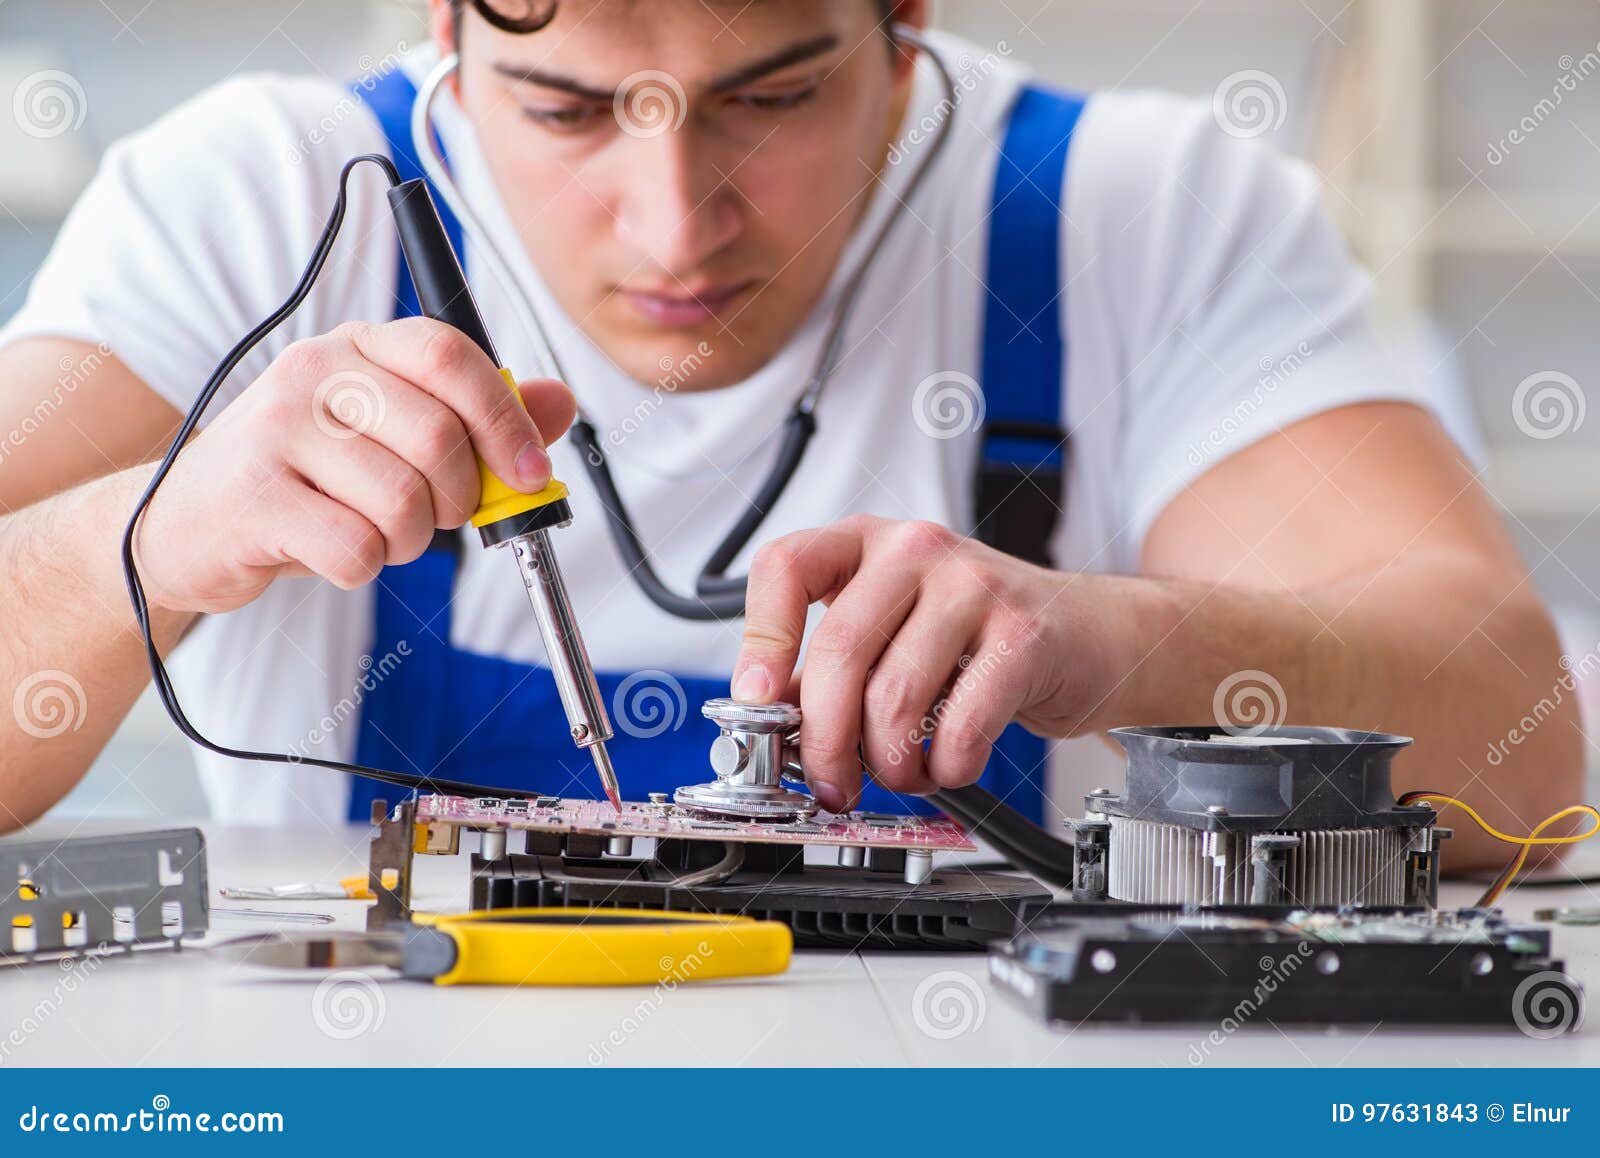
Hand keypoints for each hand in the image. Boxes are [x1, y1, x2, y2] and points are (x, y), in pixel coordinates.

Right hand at [135, 317, 575, 613]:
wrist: (187, 521)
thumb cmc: (304, 476)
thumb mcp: (389, 432)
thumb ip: (476, 416)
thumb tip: (558, 401)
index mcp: (358, 345)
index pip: (451, 356)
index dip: (507, 420)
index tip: (530, 472)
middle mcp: (314, 372)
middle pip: (439, 438)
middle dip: (462, 498)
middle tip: (441, 515)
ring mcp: (276, 431)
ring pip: (404, 502)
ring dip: (411, 541)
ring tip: (377, 533)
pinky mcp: (253, 497)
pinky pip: (358, 548)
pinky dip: (365, 567)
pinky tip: (333, 551)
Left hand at [732, 515, 1113, 810]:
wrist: (1091, 633)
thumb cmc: (979, 637)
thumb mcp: (894, 630)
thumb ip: (834, 668)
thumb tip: (773, 728)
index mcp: (868, 542)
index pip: (787, 567)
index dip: (762, 641)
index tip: (759, 702)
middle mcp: (915, 549)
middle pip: (838, 653)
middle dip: (825, 741)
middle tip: (832, 783)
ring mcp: (972, 585)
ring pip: (893, 698)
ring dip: (890, 764)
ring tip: (905, 773)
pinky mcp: (1022, 635)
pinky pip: (960, 725)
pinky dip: (947, 766)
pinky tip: (952, 763)